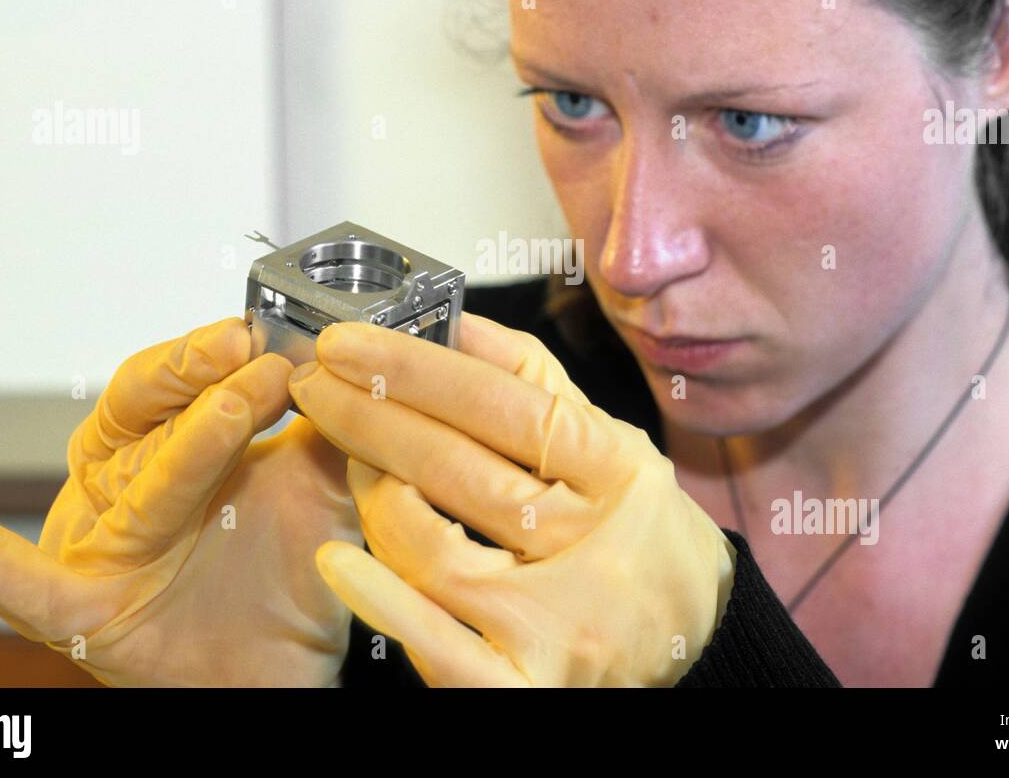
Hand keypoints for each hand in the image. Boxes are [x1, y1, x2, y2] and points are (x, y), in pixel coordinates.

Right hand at [0, 318, 361, 685]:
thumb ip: (329, 431)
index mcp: (171, 447)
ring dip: (180, 451)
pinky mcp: (89, 613)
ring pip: (132, 490)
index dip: (213, 355)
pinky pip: (28, 590)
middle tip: (248, 356)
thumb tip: (351, 365)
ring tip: (228, 416)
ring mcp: (108, 548)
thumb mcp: (314, 489)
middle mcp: (128, 487)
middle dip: (196, 383)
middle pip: (143, 419)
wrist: (281, 678)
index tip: (263, 335)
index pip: (178, 383)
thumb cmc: (282, 578)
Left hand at [287, 312, 736, 686]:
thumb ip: (537, 382)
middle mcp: (592, 545)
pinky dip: (382, 601)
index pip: (507, 406)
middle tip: (315, 386)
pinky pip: (441, 645)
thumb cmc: (641, 538)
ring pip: (438, 553)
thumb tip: (459, 323)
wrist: (693, 651)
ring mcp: (558, 622)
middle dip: (371, 419)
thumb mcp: (612, 444)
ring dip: (374, 496)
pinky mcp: (526, 684)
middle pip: (462, 471)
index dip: (420, 370)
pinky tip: (336, 559)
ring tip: (344, 456)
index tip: (353, 344)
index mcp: (617, 473)